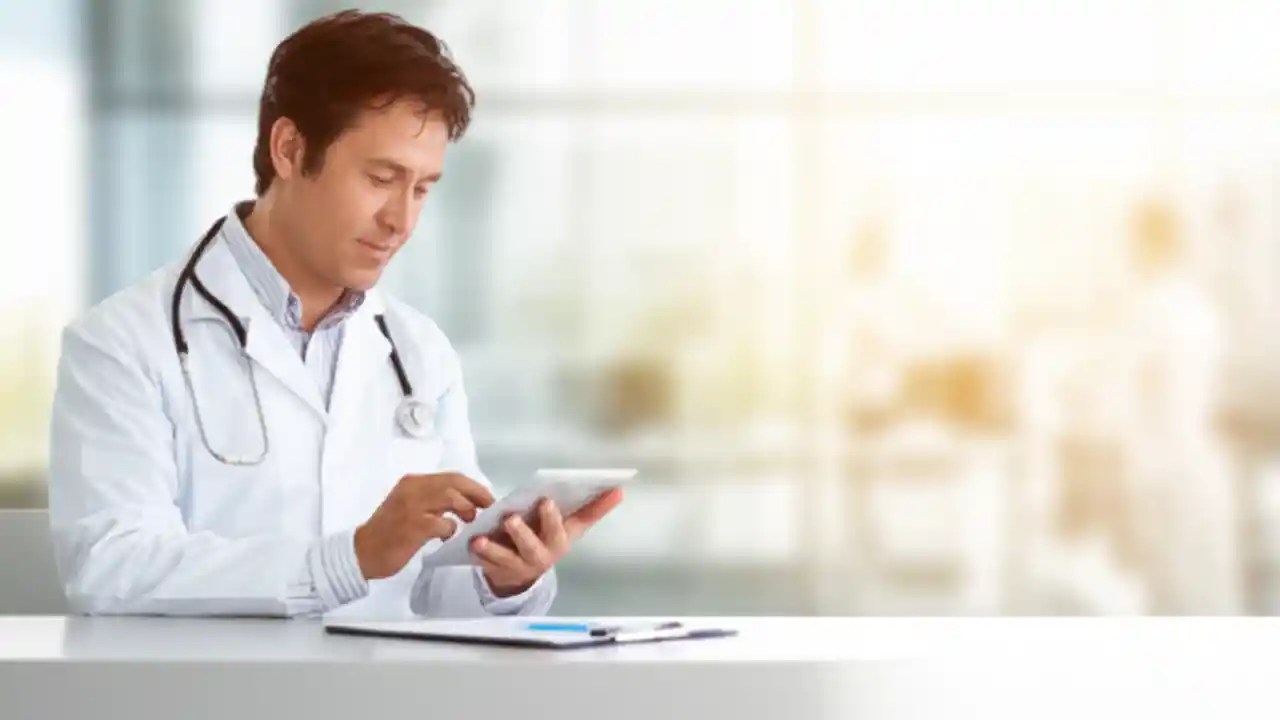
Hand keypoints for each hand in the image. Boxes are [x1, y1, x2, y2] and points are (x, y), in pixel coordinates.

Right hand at [355, 472, 494, 579]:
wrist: (361, 552)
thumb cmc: (387, 532)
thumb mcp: (407, 506)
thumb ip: (431, 500)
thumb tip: (463, 501)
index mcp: (412, 482)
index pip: (451, 477)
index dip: (473, 486)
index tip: (486, 498)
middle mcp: (412, 489)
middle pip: (455, 483)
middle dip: (476, 494)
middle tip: (488, 507)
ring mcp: (412, 507)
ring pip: (451, 497)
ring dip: (466, 509)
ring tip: (470, 521)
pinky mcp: (413, 527)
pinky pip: (444, 524)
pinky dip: (451, 530)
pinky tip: (447, 537)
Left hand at [470, 488, 623, 596]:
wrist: (523, 576)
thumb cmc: (548, 539)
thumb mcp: (570, 527)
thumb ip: (592, 508)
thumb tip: (619, 489)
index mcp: (561, 540)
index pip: (562, 529)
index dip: (555, 517)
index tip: (546, 501)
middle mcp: (542, 555)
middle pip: (533, 544)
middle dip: (523, 532)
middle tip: (511, 519)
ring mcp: (518, 565)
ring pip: (505, 557)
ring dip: (493, 548)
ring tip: (481, 538)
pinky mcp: (496, 570)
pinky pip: (485, 563)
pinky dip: (478, 553)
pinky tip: (470, 543)